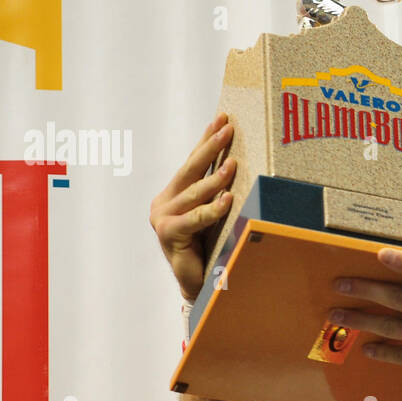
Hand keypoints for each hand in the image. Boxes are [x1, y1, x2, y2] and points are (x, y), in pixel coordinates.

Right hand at [149, 113, 236, 302]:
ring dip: (216, 178)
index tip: (221, 117)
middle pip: (190, 169)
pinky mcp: (169, 234)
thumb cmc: (208, 246)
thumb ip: (215, 192)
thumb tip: (238, 162)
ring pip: (195, 193)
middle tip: (227, 127)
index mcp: (173, 194)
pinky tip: (228, 199)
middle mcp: (164, 202)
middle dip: (210, 146)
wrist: (197, 282)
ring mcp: (163, 218)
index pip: (193, 162)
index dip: (207, 140)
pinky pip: (196, 218)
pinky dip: (213, 209)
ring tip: (234, 163)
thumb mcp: (212, 214)